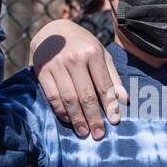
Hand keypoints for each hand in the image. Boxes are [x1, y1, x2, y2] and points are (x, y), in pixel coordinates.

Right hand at [30, 20, 126, 139]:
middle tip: (99, 135)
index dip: (110, 105)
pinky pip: (52, 96)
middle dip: (93, 117)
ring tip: (84, 132)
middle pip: (86, 95)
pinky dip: (61, 111)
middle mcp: (74, 59)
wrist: (53, 31)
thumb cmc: (82, 45)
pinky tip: (68, 120)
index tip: (114, 121)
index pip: (104, 85)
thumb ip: (112, 76)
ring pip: (69, 98)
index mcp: (93, 53)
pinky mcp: (42, 71)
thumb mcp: (101, 54)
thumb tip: (124, 100)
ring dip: (77, 118)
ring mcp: (57, 65)